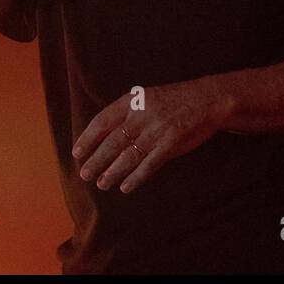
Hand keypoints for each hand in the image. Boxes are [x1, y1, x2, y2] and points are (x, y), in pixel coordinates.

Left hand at [71, 78, 232, 193]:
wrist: (206, 99)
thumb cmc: (173, 100)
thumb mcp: (145, 98)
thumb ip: (126, 113)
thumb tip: (102, 136)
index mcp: (132, 101)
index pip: (102, 121)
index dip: (88, 138)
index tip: (76, 152)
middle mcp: (141, 115)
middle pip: (112, 141)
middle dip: (96, 160)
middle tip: (85, 174)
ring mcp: (156, 129)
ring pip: (128, 155)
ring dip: (112, 172)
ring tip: (102, 184)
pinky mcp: (171, 143)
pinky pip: (149, 164)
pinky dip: (136, 177)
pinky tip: (125, 186)